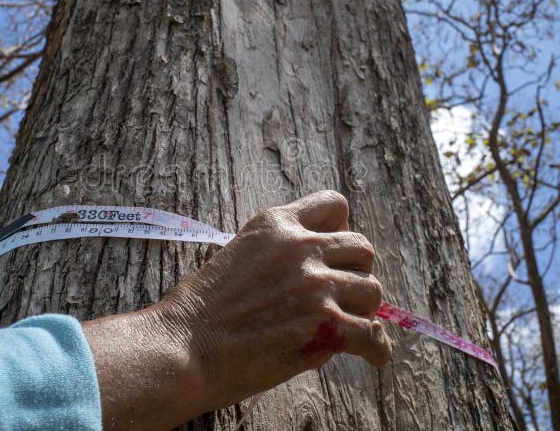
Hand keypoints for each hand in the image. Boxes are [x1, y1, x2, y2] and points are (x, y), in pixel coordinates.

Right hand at [83, 190, 390, 429]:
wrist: (184, 345)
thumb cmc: (202, 309)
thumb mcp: (239, 256)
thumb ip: (280, 256)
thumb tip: (322, 277)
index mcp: (277, 224)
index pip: (334, 205)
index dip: (341, 229)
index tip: (336, 253)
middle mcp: (301, 247)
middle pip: (362, 248)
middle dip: (356, 272)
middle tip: (343, 296)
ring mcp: (315, 284)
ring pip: (372, 290)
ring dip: (364, 310)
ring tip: (352, 327)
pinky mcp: (325, 324)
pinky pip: (371, 334)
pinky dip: (375, 348)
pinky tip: (372, 355)